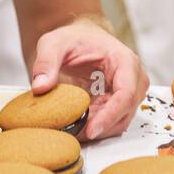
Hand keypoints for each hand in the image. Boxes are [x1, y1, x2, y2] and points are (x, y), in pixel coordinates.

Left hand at [29, 19, 148, 141]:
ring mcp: (129, 94)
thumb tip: (40, 87)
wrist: (79, 40)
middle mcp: (133, 80)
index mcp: (124, 61)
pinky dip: (93, 129)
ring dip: (96, 131)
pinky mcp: (118, 105)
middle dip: (100, 127)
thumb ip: (46, 62)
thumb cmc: (73, 39)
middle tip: (73, 134)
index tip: (91, 130)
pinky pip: (110, 124)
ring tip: (70, 130)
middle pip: (125, 113)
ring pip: (119, 123)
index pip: (125, 93)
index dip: (110, 115)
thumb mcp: (54, 43)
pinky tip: (75, 127)